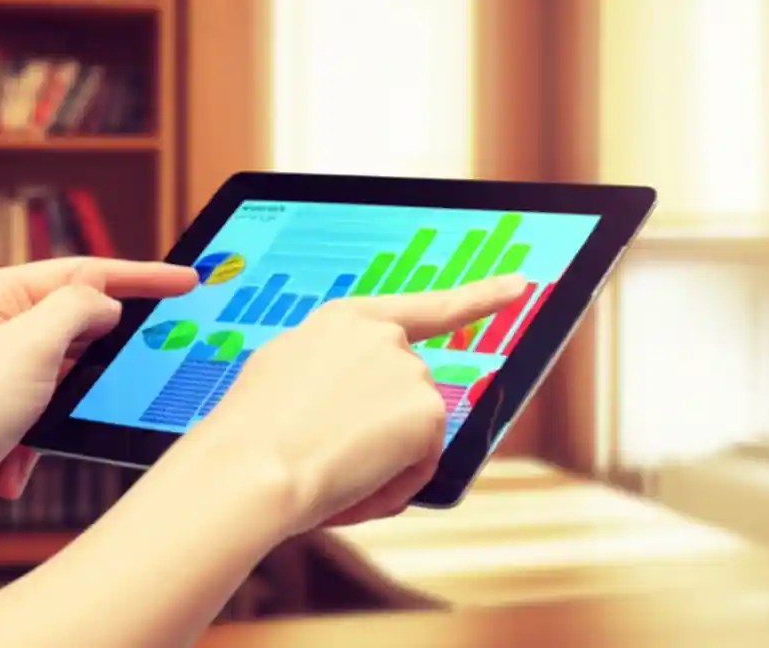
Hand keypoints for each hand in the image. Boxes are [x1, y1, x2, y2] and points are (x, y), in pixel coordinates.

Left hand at [0, 258, 197, 532]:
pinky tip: (17, 457)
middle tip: (147, 351)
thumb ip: (78, 309)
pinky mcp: (1, 406)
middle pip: (76, 318)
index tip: (185, 280)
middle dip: (102, 348)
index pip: (82, 273)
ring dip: (67, 401)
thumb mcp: (32, 346)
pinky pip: (49, 408)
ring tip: (53, 418)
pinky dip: (45, 433)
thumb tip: (107, 303)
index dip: (140, 276)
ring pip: (67, 369)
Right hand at [195, 275, 526, 533]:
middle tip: (326, 454)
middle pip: (408, 398)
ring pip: (412, 435)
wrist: (252, 464)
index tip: (519, 285)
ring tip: (326, 466)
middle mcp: (385, 337)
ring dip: (381, 462)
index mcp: (345, 320)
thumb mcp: (283, 375)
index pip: (425, 307)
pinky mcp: (428, 410)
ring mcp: (410, 371)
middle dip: (382, 433)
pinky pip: (421, 464)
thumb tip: (356, 399)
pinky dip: (393, 484)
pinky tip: (352, 480)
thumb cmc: (249, 431)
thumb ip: (332, 370)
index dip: (478, 297)